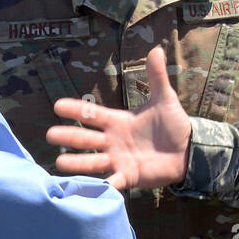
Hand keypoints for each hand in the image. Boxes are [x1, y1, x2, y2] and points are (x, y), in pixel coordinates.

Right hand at [47, 46, 190, 189]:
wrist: (188, 150)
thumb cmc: (173, 124)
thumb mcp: (164, 99)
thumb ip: (156, 76)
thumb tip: (156, 49)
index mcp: (118, 121)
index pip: (93, 114)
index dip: (76, 110)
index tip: (57, 106)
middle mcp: (114, 141)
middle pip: (87, 138)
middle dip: (69, 137)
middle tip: (50, 136)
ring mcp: (119, 160)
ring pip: (93, 161)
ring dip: (77, 163)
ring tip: (59, 164)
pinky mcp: (129, 177)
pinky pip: (112, 182)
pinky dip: (102, 187)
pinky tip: (87, 189)